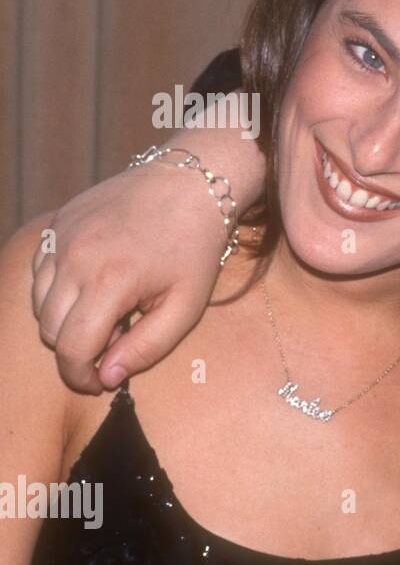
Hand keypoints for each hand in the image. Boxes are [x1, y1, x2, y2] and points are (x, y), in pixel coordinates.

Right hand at [30, 161, 228, 392]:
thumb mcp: (185, 306)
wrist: (190, 183)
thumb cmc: (194, 248)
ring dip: (65, 320)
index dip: (81, 375)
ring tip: (111, 310)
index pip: (71, 348)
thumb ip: (147, 347)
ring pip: (39, 303)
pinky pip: (40, 272)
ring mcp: (60, 237)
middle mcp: (74, 258)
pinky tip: (94, 284)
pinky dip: (58, 290)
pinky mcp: (56, 224)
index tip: (99, 382)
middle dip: (76, 349)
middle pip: (49, 329)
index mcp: (109, 281)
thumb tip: (108, 376)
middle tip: (117, 340)